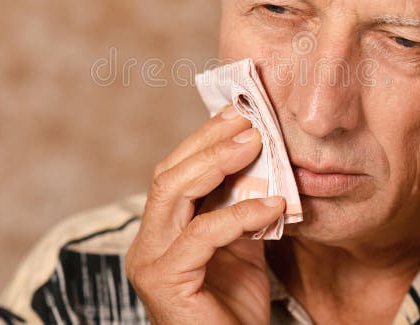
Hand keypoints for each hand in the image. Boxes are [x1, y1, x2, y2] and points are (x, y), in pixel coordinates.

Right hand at [125, 105, 285, 324]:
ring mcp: (150, 261)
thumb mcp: (242, 247)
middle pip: (168, 174)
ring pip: (174, 192)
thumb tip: (261, 160)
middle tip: (249, 122)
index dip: (204, 140)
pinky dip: (240, 214)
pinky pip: (202, 233)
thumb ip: (241, 209)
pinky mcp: (164, 280)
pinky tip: (273, 204)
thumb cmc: (235, 309)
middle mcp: (146, 242)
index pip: (174, 172)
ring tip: (256, 145)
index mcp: (161, 231)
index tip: (239, 114)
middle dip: (209, 142)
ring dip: (217, 163)